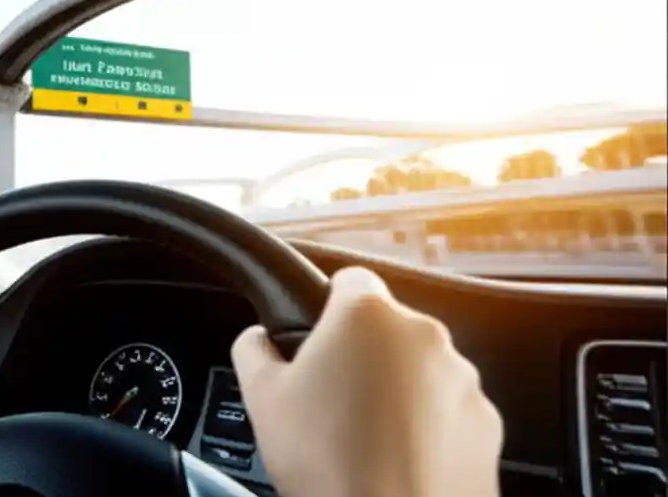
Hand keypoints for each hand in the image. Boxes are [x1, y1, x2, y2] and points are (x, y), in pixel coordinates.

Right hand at [231, 267, 502, 496]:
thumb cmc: (327, 463)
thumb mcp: (261, 398)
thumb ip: (254, 349)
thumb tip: (260, 340)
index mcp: (366, 315)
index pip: (349, 279)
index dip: (327, 307)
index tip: (316, 339)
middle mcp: (423, 334)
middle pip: (385, 328)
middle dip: (362, 355)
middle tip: (331, 400)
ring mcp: (463, 379)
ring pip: (419, 368)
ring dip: (396, 390)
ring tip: (365, 437)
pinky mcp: (487, 421)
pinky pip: (448, 409)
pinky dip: (428, 425)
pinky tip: (399, 458)